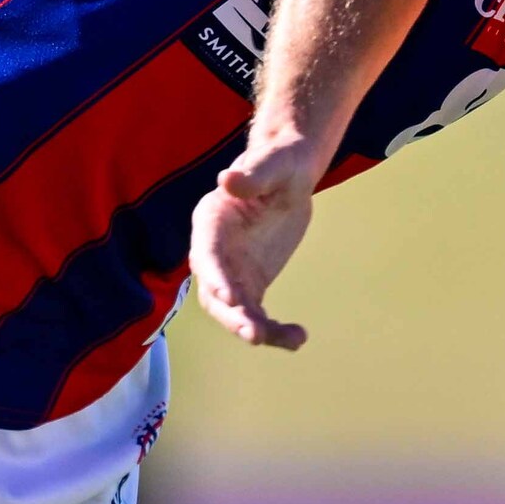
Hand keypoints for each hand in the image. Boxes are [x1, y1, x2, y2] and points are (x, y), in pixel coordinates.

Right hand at [185, 137, 322, 349]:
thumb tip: (227, 179)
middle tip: (255, 334)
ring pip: (235, 311)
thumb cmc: (280, 164)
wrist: (288, 177)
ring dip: (256, 328)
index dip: (214, 276)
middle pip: (213, 292)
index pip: (207, 254)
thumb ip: (253, 176)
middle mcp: (214, 251)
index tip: (230, 296)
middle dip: (231, 315)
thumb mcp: (273, 165)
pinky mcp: (251, 284)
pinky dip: (275, 330)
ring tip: (290, 339)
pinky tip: (298, 338)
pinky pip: (257, 314)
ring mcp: (232, 272)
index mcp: (211, 221)